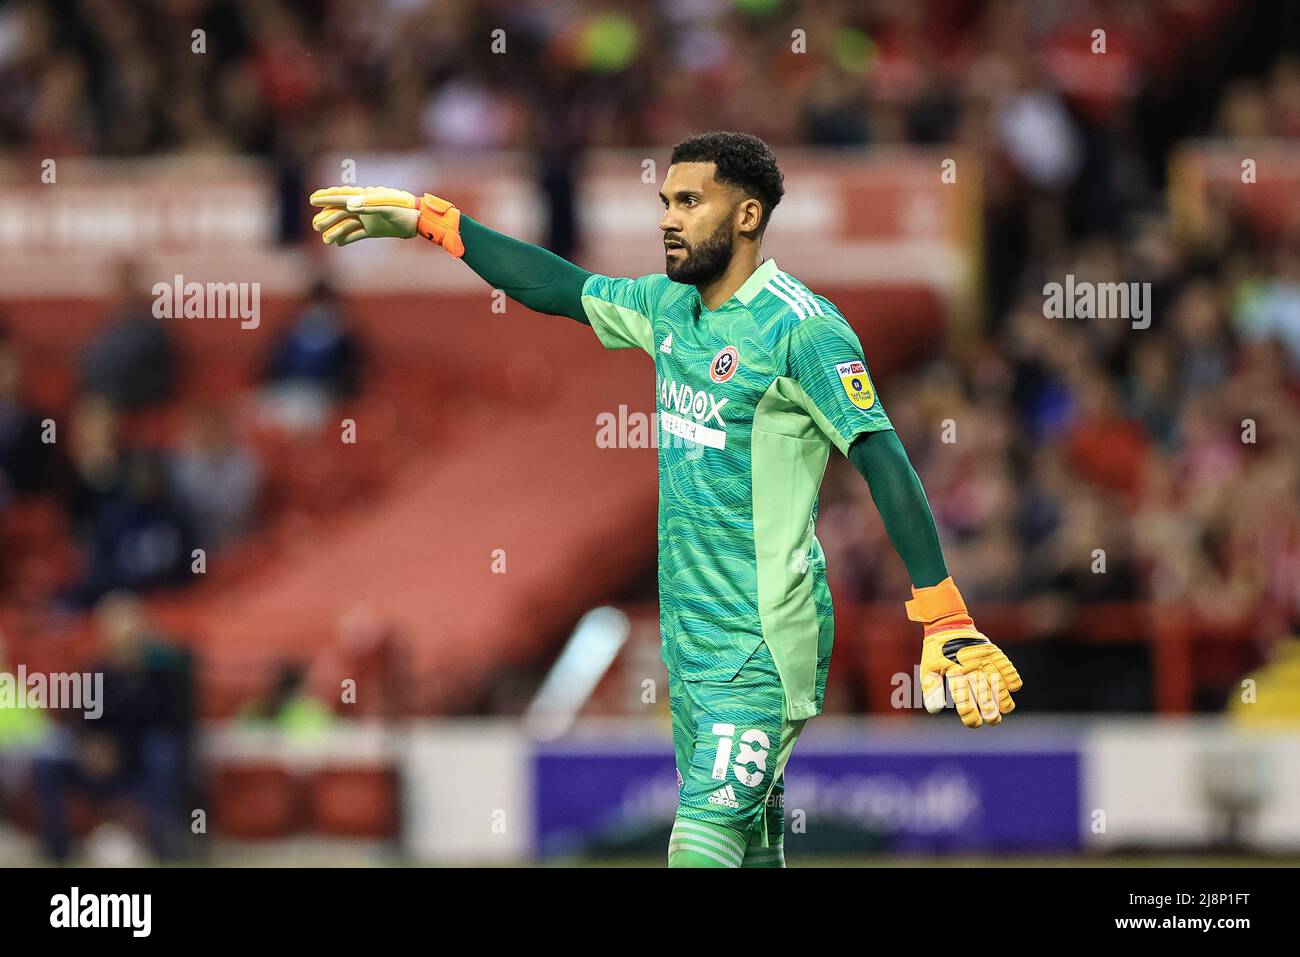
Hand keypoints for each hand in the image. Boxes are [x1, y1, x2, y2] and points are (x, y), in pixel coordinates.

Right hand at [309, 186, 464, 255]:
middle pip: (341, 212)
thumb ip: (369, 205)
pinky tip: (338, 243)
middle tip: (314, 224)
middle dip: (327, 217)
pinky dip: (348, 238)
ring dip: (336, 230)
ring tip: (324, 238)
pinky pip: (357, 234)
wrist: (419, 220)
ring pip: (347, 224)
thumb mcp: (387, 207)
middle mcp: (364, 208)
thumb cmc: (404, 210)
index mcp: (365, 198)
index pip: (342, 197)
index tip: (312, 199)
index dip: (326, 198)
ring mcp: (369, 219)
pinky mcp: (374, 230)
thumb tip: (349, 205)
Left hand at [919, 626, 1021, 727]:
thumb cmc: (936, 652)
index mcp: (952, 670)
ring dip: (1003, 697)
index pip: (963, 697)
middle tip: (993, 721)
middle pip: (983, 691)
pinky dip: (1011, 676)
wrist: (946, 624)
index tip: (975, 723)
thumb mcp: (928, 669)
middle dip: (990, 709)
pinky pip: (1006, 665)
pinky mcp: (992, 650)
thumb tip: (935, 709)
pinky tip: (1013, 688)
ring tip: (1006, 710)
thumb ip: (931, 689)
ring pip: (997, 680)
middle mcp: (969, 664)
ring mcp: (983, 656)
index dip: (970, 714)